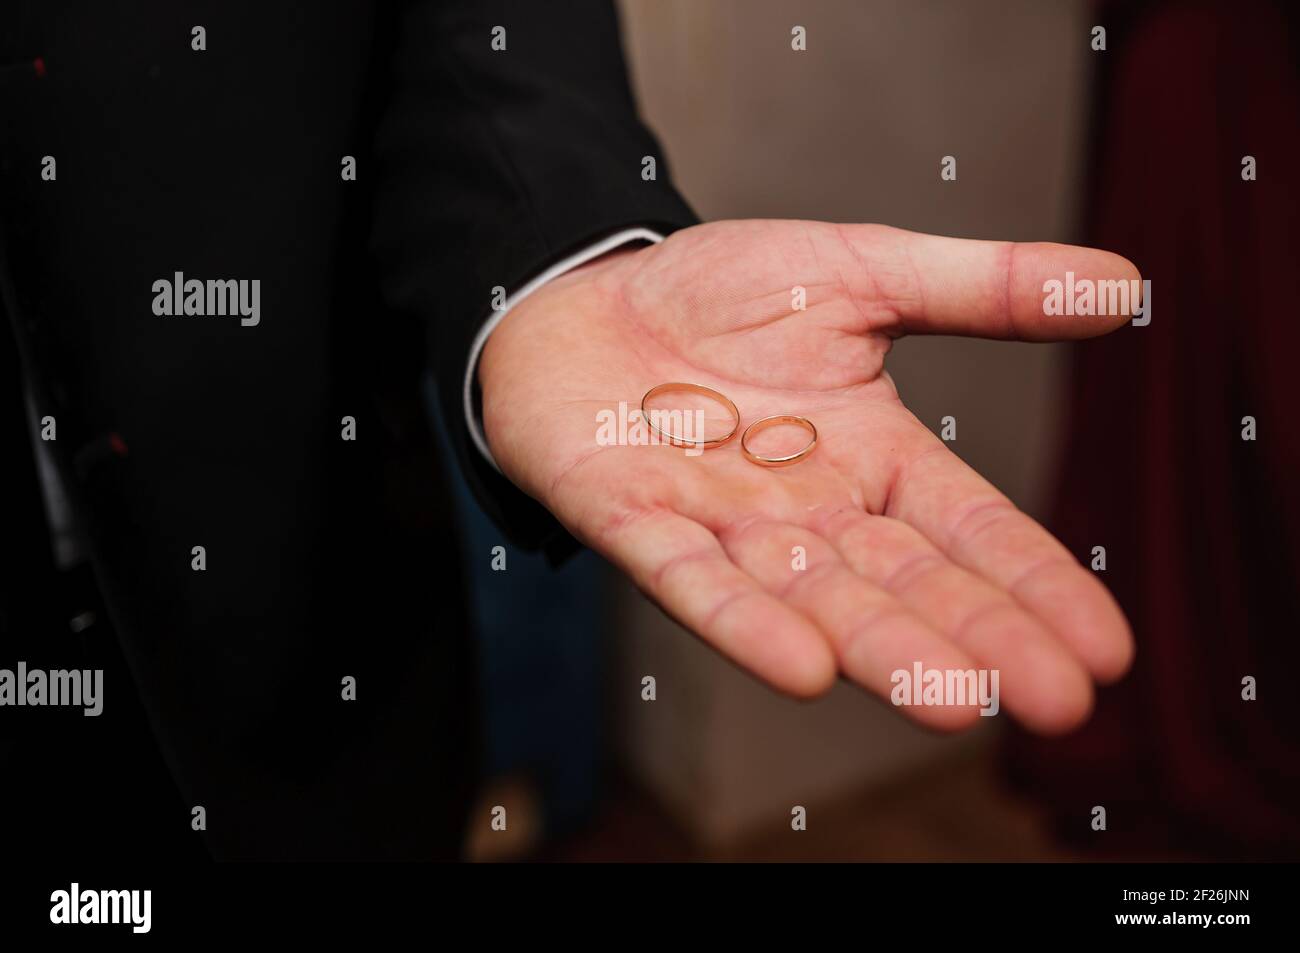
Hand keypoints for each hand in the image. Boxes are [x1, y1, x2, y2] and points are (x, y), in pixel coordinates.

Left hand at [480, 220, 1136, 733]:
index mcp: (873, 459)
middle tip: (1056, 703)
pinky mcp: (632, 522)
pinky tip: (802, 668)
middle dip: (974, 639)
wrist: (587, 295)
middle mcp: (809, 511)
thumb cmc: (720, 295)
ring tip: (950, 701)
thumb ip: (978, 288)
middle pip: (903, 583)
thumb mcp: (863, 271)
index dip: (1034, 585)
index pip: (970, 530)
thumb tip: (1122, 285)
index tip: (1106, 649)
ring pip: (812, 597)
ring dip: (878, 648)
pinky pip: (691, 579)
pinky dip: (742, 622)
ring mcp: (721, 524)